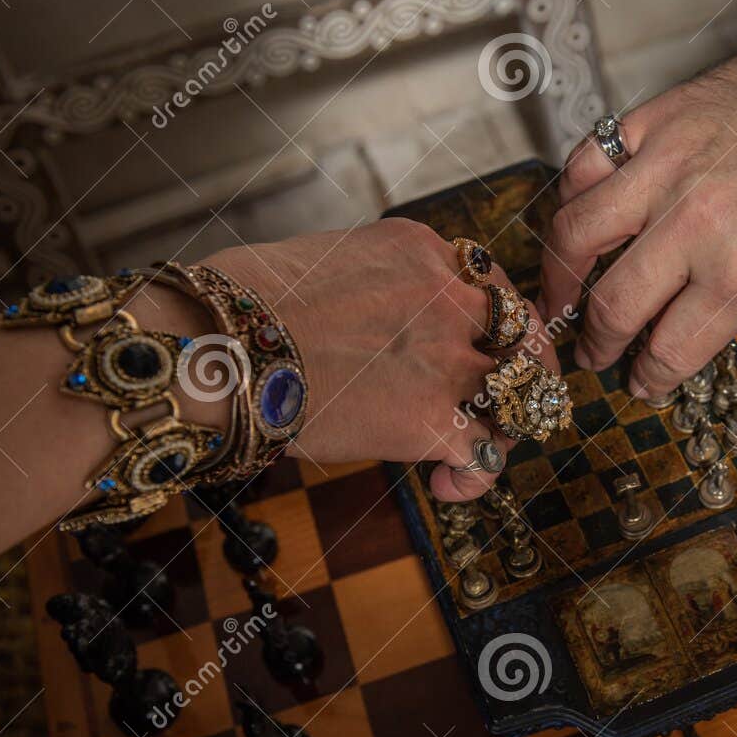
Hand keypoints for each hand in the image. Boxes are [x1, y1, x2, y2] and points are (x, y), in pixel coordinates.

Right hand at [200, 219, 549, 499]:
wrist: (215, 349)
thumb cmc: (241, 305)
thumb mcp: (326, 258)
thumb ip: (373, 280)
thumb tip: (369, 308)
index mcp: (419, 250)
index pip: (487, 280)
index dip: (490, 318)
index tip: (477, 341)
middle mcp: (446, 298)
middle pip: (522, 332)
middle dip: (522, 366)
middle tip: (508, 395)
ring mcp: (446, 360)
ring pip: (518, 393)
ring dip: (505, 422)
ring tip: (479, 442)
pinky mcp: (432, 422)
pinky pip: (487, 456)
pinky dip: (475, 477)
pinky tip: (447, 486)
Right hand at [539, 38, 736, 398]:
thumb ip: (735, 297)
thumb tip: (681, 324)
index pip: (671, 348)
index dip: (649, 377)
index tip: (639, 383)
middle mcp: (698, 224)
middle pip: (614, 303)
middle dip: (597, 341)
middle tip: (592, 351)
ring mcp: (669, 167)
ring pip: (577, 232)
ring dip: (560, 277)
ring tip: (559, 297)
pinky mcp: (657, 119)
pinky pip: (588, 162)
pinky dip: (573, 196)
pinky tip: (577, 219)